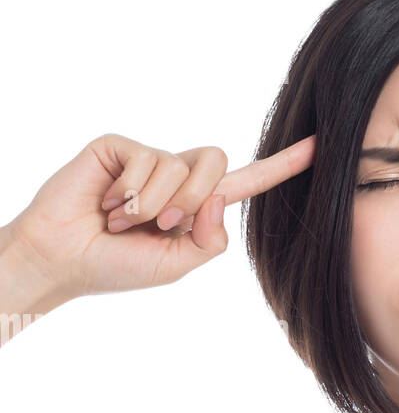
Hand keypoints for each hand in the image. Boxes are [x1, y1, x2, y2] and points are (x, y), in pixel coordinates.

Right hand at [3, 132, 316, 301]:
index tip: (320, 146)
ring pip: (182, 165)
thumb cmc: (118, 266)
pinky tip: (107, 203)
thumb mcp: (177, 265)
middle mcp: (177, 176)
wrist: (64, 260)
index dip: (282, 166)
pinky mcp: (120, 146)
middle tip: (157, 224)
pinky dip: (131, 191)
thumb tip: (217, 196)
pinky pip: (147, 158)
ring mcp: (149, 158)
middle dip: (191, 200)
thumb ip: (209, 239)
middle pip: (218, 164)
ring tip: (123, 219)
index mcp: (197, 206)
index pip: (247, 182)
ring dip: (154, 205)